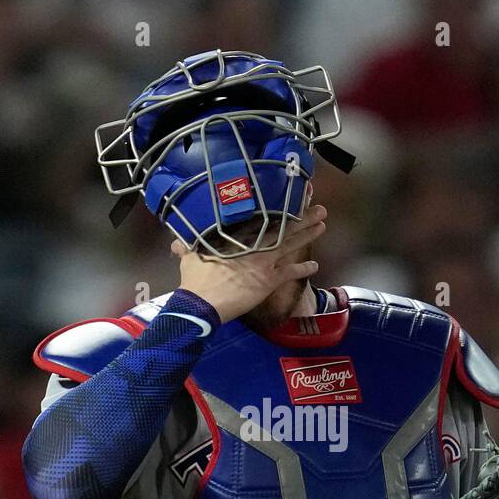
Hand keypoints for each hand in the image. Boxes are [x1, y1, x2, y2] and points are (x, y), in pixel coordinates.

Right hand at [172, 206, 326, 322]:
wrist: (202, 303)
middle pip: (282, 227)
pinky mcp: (268, 281)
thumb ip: (187, 247)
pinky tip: (315, 265)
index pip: (262, 217)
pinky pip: (290, 273)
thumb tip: (176, 243)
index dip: (279, 206)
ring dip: (307, 235)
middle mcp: (254, 245)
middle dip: (302, 217)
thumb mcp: (189, 257)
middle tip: (319, 208)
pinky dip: (303, 269)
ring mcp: (264, 262)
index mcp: (236, 236)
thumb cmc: (196, 279)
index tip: (292, 195)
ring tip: (322, 225)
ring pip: (290, 245)